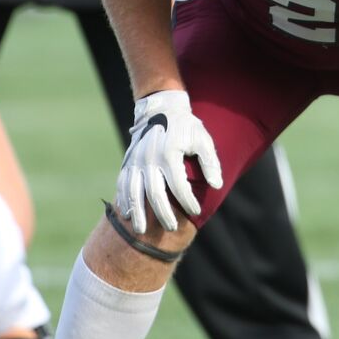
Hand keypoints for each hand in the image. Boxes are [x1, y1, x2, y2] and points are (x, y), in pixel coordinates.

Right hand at [115, 90, 222, 232]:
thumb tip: (217, 185)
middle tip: (172, 227)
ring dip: (138, 213)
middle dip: (163, 213)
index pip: (179, 185)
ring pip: (133, 192)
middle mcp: (149, 159)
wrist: (160, 107)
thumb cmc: (186, 126)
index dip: (188, 201)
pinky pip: (122, 184)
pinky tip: (127, 214)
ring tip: (141, 231)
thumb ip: (210, 162)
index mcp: (169, 154)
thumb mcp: (202, 139)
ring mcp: (136, 161)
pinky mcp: (127, 161)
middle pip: (155, 194)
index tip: (196, 211)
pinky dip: (124, 200)